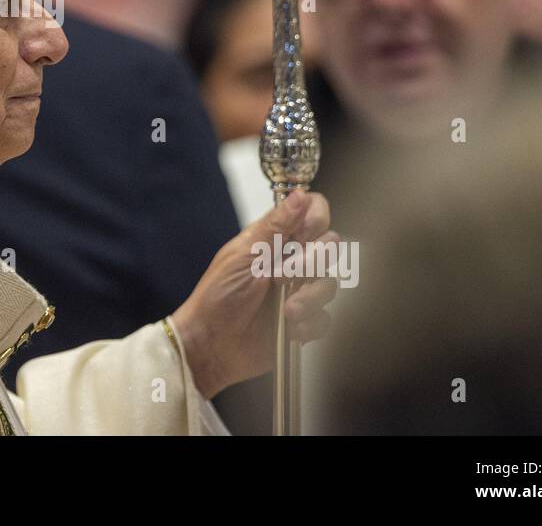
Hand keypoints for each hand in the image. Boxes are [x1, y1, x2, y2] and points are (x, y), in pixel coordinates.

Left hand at [169, 189, 338, 397]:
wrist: (211, 346)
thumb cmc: (217, 297)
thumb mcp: (243, 257)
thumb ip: (274, 227)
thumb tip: (299, 194)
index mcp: (273, 239)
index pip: (312, 212)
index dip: (316, 218)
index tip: (304, 235)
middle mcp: (291, 261)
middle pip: (330, 245)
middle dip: (312, 262)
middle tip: (284, 275)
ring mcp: (300, 291)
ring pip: (330, 283)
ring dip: (310, 297)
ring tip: (286, 310)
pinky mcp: (304, 321)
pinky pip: (326, 318)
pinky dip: (309, 324)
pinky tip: (289, 329)